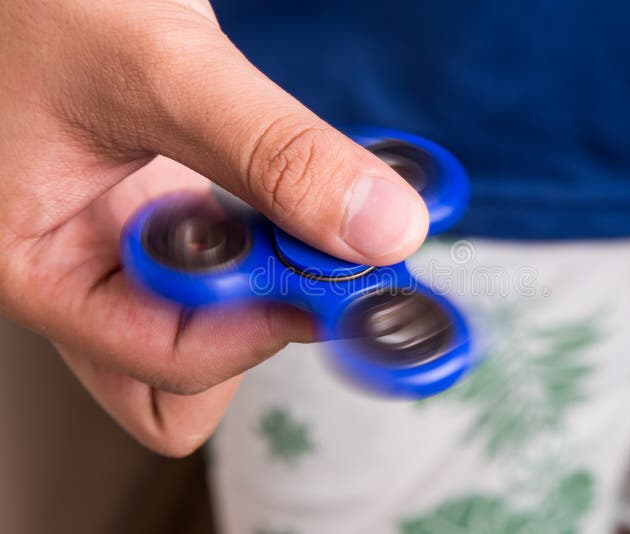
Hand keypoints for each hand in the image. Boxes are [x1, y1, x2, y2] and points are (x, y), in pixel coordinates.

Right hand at [0, 0, 428, 455]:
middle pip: (184, 375)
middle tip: (322, 263)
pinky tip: (297, 204)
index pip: (169, 363)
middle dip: (264, 330)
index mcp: (41, 267)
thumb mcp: (162, 70)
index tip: (338, 281)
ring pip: (207, 327)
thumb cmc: (41, 2)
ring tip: (308, 224)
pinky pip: (221, 265)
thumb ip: (273, 154)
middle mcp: (82, 271)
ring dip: (273, 288)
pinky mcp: (156, 214)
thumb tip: (379, 230)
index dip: (265, 330)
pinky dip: (273, 246)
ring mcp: (120, 245)